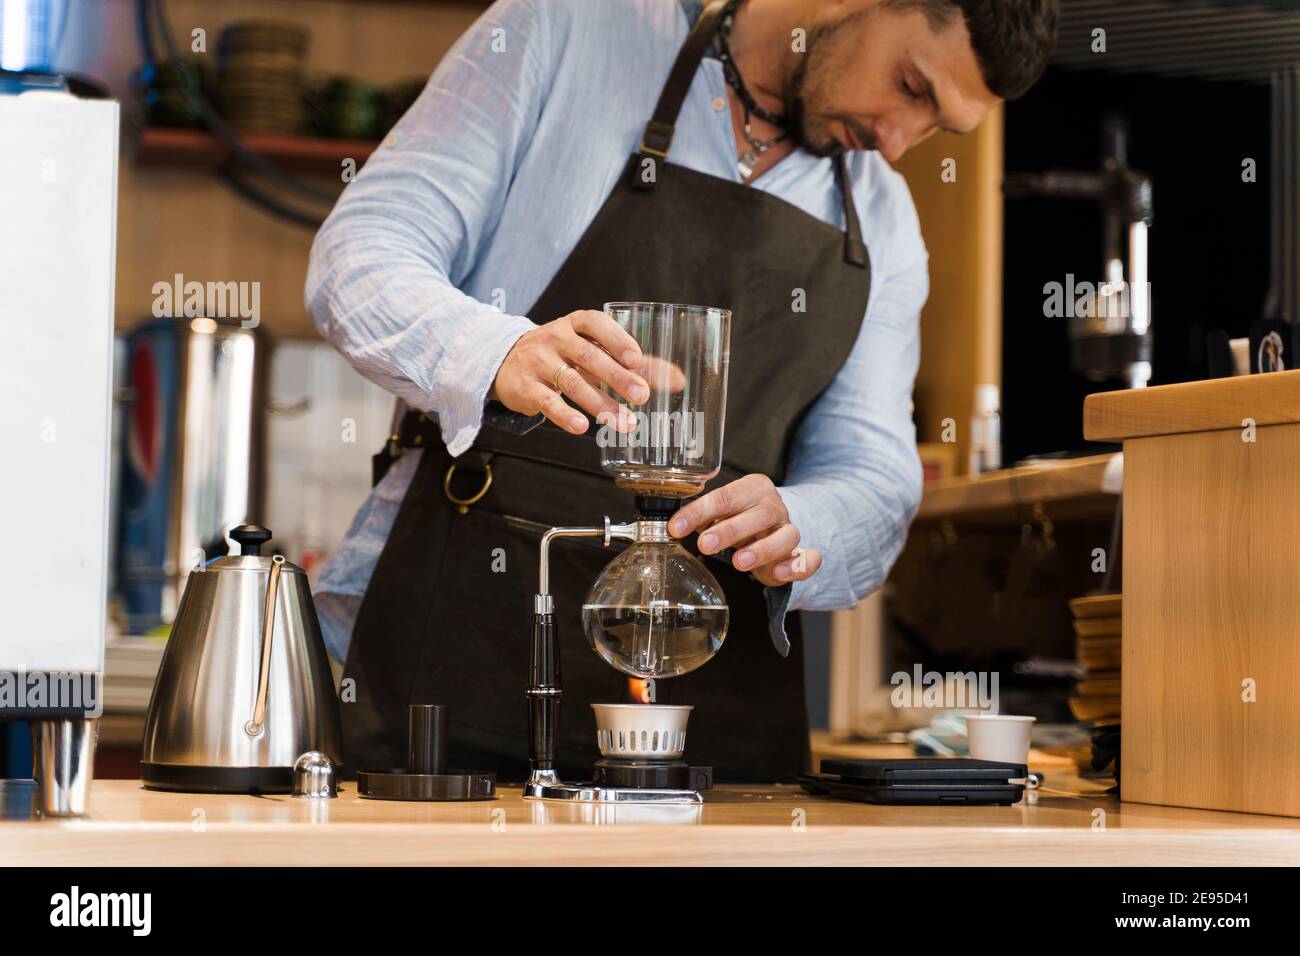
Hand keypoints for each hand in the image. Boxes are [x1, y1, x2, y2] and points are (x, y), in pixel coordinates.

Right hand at [491, 310, 647, 434]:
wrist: (506, 362)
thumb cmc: (563, 355)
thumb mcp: (592, 350)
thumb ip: (633, 364)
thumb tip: (678, 380)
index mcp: (575, 323)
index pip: (596, 324)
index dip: (617, 340)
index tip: (637, 360)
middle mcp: (555, 338)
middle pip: (588, 356)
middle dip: (617, 377)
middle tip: (642, 396)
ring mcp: (538, 362)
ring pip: (572, 382)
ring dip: (600, 403)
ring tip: (625, 422)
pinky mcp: (525, 387)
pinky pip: (547, 402)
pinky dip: (564, 416)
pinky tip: (582, 428)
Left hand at [667, 474, 821, 586]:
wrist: (772, 528)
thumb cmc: (740, 518)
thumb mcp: (720, 513)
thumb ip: (702, 517)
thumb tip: (673, 526)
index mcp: (752, 488)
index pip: (725, 496)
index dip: (699, 512)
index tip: (677, 528)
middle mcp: (773, 506)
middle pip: (757, 515)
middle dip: (730, 530)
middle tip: (705, 544)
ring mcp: (789, 529)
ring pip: (785, 536)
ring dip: (762, 549)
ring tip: (738, 562)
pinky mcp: (799, 554)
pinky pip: (808, 560)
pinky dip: (797, 566)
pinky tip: (778, 573)